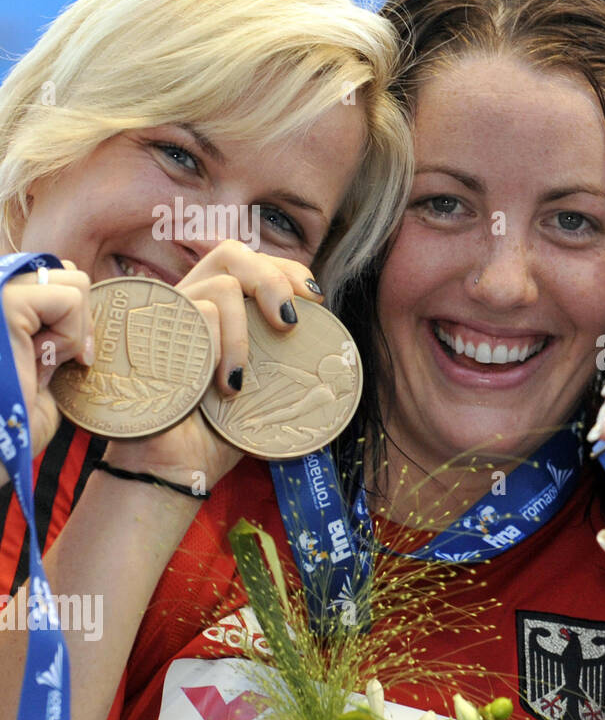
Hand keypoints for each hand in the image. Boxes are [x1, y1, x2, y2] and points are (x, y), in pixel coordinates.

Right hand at [0, 262, 93, 482]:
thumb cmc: (10, 426)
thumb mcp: (36, 368)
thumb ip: (50, 333)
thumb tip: (78, 310)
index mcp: (2, 306)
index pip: (54, 279)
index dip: (73, 318)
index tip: (61, 359)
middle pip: (68, 273)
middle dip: (79, 320)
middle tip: (55, 362)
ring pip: (73, 279)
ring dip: (73, 330)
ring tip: (40, 364)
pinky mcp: (3, 301)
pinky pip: (69, 300)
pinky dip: (70, 336)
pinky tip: (40, 363)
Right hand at [102, 240, 322, 487]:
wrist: (178, 466)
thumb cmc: (222, 430)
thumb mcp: (265, 387)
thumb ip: (286, 358)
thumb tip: (339, 348)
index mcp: (216, 307)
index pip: (249, 260)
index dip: (284, 268)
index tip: (314, 297)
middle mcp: (189, 301)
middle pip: (231, 253)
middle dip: (271, 279)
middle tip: (289, 323)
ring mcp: (166, 316)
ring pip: (219, 288)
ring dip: (242, 335)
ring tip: (238, 382)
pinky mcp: (149, 335)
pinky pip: (196, 317)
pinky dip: (220, 348)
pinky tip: (221, 387)